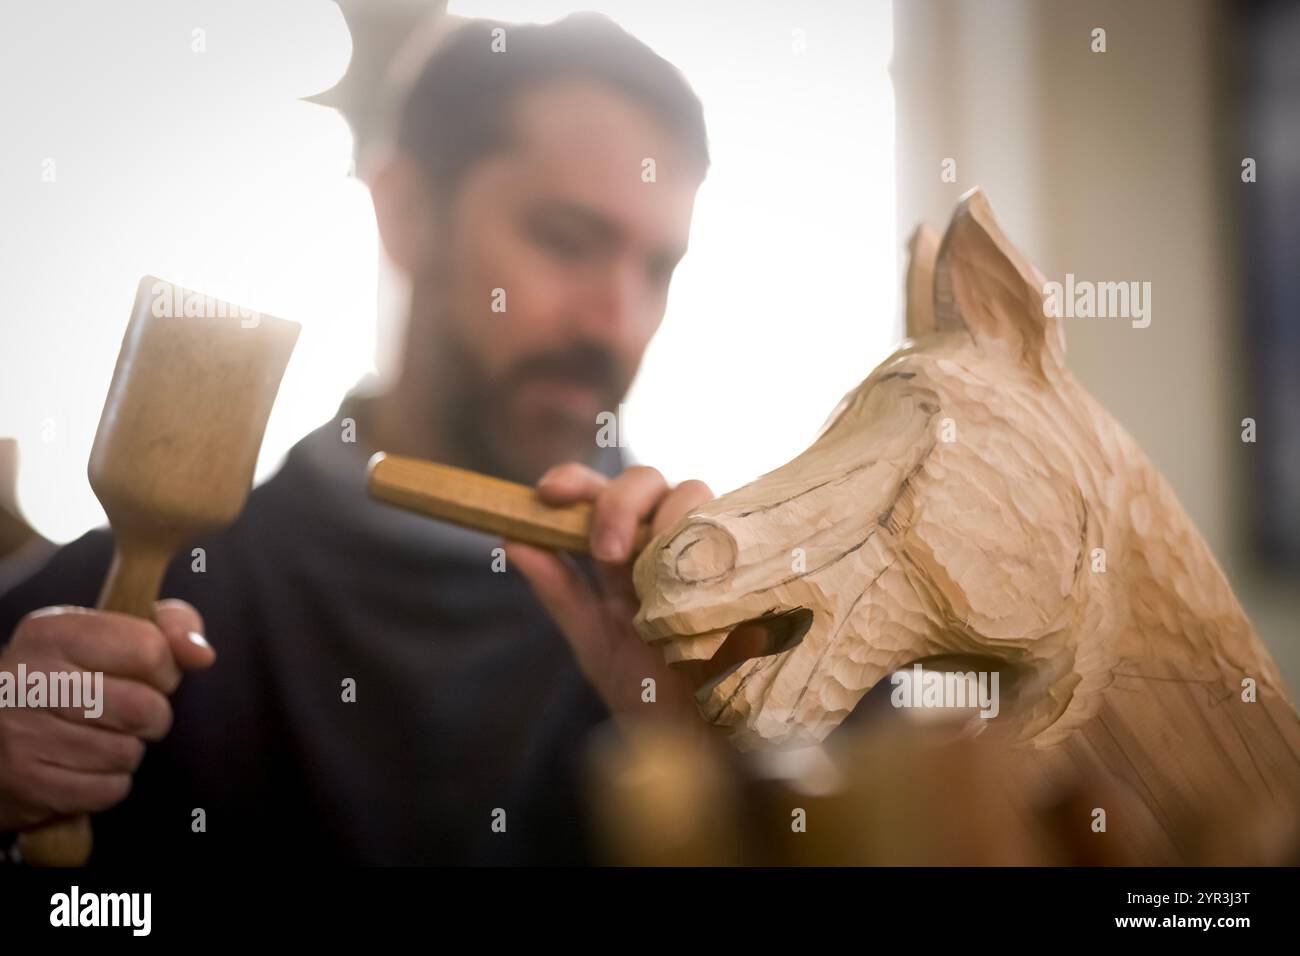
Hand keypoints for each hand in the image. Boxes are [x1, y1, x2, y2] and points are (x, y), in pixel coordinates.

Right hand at [0, 600, 214, 831]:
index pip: (149, 649)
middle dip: (151, 716)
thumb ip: (167, 626)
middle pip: (143, 708)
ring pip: (127, 753)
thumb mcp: (108, 634)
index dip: (164, 668)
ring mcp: (21, 734)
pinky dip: (108, 783)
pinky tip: (81, 765)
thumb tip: (201, 654)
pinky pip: (107, 790)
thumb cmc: (69, 678)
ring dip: (127, 750)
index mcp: (52, 632)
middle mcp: (29, 680)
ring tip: (98, 736)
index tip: (147, 674)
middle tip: (127, 712)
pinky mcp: (25, 783)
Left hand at [504, 463, 715, 737]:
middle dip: (619, 504)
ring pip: (692, 491)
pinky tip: (700, 576)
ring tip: (657, 573)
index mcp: (623, 549)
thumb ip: (558, 590)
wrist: (703, 738)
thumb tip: (509, 540)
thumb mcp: (594, 640)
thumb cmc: (647, 690)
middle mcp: (664, 538)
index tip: (548, 494)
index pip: (597, 491)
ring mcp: (707, 548)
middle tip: (608, 554)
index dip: (574, 480)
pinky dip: (711, 539)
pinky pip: (734, 526)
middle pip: (645, 479)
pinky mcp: (748, 564)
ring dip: (668, 520)